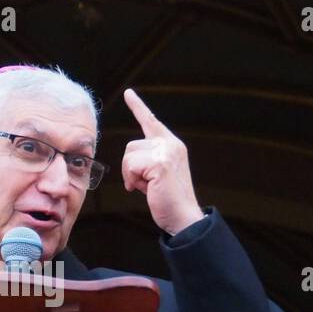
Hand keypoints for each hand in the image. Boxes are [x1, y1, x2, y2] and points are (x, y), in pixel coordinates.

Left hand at [121, 87, 202, 234]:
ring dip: (131, 175)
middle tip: (145, 184)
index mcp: (172, 145)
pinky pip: (130, 167)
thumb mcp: (158, 174)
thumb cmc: (168, 201)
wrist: (183, 218)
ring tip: (148, 187)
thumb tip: (130, 161)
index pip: (151, 121)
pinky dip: (132, 180)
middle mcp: (171, 144)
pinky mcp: (160, 163)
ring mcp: (166, 152)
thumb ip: (148, 161)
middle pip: (131, 146)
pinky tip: (146, 189)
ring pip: (129, 156)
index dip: (138, 107)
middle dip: (130, 168)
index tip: (129, 93)